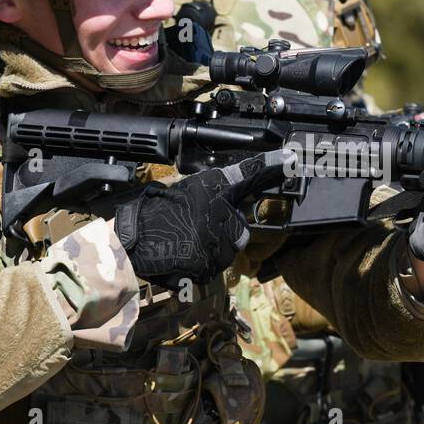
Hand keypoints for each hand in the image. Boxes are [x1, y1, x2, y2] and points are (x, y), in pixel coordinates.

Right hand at [115, 149, 292, 289]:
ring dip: (210, 247)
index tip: (291, 157)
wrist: (132, 243)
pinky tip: (182, 255)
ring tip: (181, 241)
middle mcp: (223, 214)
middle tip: (192, 226)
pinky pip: (213, 265)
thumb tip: (230, 199)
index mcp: (214, 189)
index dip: (272, 164)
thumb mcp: (182, 189)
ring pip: (226, 249)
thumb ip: (211, 193)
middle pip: (238, 226)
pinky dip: (200, 263)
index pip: (249, 173)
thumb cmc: (152, 212)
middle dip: (222, 229)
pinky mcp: (212, 266)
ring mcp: (220, 243)